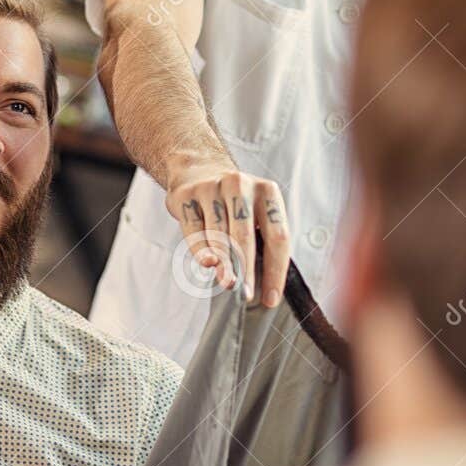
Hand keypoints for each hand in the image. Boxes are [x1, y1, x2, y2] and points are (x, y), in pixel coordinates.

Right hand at [164, 164, 290, 305]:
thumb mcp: (255, 211)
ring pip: (219, 234)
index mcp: (267, 192)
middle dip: (247, 270)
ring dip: (224, 263)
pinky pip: (195, 229)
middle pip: (247, 236)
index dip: (276, 270)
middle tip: (246, 295)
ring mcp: (212, 188)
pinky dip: (201, 249)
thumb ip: (260, 242)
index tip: (271, 298)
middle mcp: (241, 185)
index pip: (278, 237)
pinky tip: (207, 263)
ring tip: (227, 283)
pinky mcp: (187, 195)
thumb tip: (264, 288)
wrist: (198, 168)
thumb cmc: (233, 202)